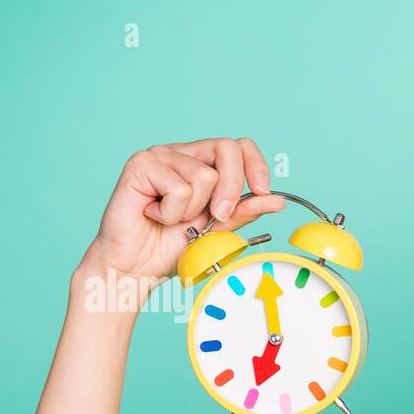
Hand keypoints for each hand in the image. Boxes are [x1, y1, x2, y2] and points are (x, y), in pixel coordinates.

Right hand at [78, 137, 285, 288]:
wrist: (137, 267)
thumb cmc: (172, 247)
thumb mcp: (219, 231)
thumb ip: (244, 212)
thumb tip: (276, 200)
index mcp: (202, 163)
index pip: (238, 146)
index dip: (255, 165)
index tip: (262, 191)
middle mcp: (182, 153)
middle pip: (227, 149)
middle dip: (231, 188)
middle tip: (217, 217)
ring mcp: (160, 155)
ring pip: (204, 175)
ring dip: (193, 210)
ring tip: (171, 219)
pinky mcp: (140, 164)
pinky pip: (178, 188)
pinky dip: (171, 213)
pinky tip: (154, 215)